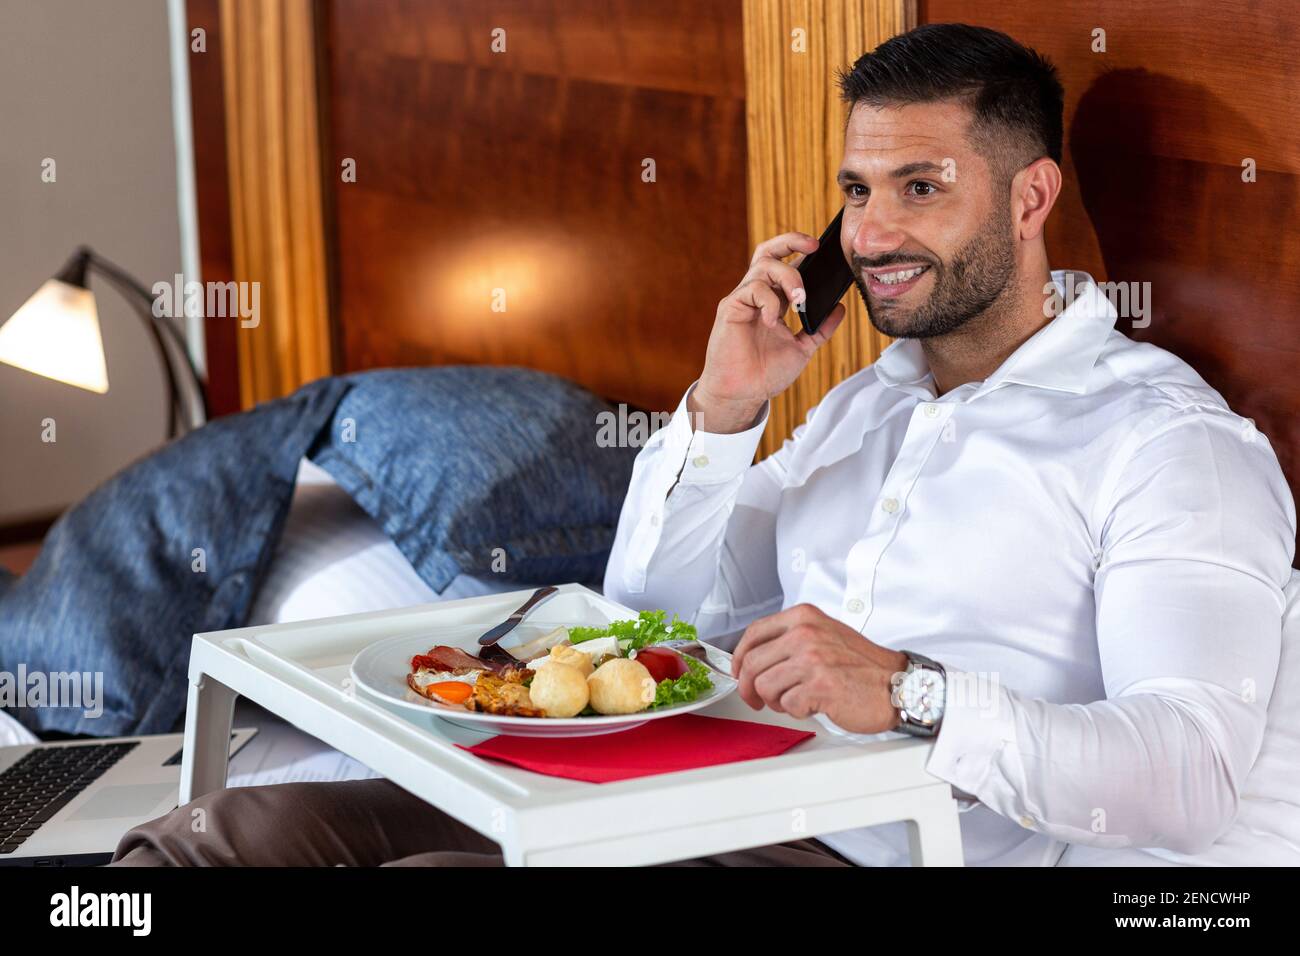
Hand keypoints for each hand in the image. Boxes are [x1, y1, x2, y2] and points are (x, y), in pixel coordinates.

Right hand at [690, 233, 848, 432]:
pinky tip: (774, 321)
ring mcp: (742, 300)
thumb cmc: (765, 373)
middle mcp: (756, 295)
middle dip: (791, 241)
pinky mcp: (731, 309)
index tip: (821, 248)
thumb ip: (820, 328)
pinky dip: (769, 301)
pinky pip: (752, 289)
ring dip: (788, 277)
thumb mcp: (803, 348)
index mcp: (772, 300)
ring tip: (799, 300)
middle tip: (814, 247)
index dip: (799, 248)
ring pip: (763, 265)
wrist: (743, 394)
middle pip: (768, 252)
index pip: (783, 262)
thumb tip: (840, 307)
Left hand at [729, 603, 907, 733]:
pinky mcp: (819, 685)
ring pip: (764, 687)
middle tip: (757, 700)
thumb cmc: (861, 665)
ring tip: (797, 700)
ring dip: (776, 701)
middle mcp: (805, 633)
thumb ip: (789, 639)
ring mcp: (812, 658)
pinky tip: (814, 705)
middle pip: (751, 664)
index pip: (753, 633)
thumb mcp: (823, 634)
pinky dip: (797, 711)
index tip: (739, 672)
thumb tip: (752, 658)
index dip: (739, 658)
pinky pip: (787, 705)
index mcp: (803, 617)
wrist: (897, 685)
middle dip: (749, 688)